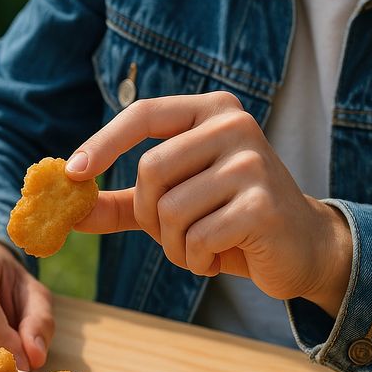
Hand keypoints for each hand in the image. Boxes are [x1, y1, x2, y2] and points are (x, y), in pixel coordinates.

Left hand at [66, 92, 351, 315]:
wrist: (302, 248)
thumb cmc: (229, 220)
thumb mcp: (173, 204)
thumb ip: (124, 203)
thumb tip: (69, 209)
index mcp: (211, 111)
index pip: (144, 114)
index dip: (103, 143)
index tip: (72, 173)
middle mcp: (234, 125)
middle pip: (150, 170)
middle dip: (150, 216)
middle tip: (177, 234)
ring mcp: (252, 162)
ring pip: (170, 210)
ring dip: (175, 245)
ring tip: (204, 247)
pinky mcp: (262, 205)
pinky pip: (196, 239)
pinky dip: (197, 260)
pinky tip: (222, 258)